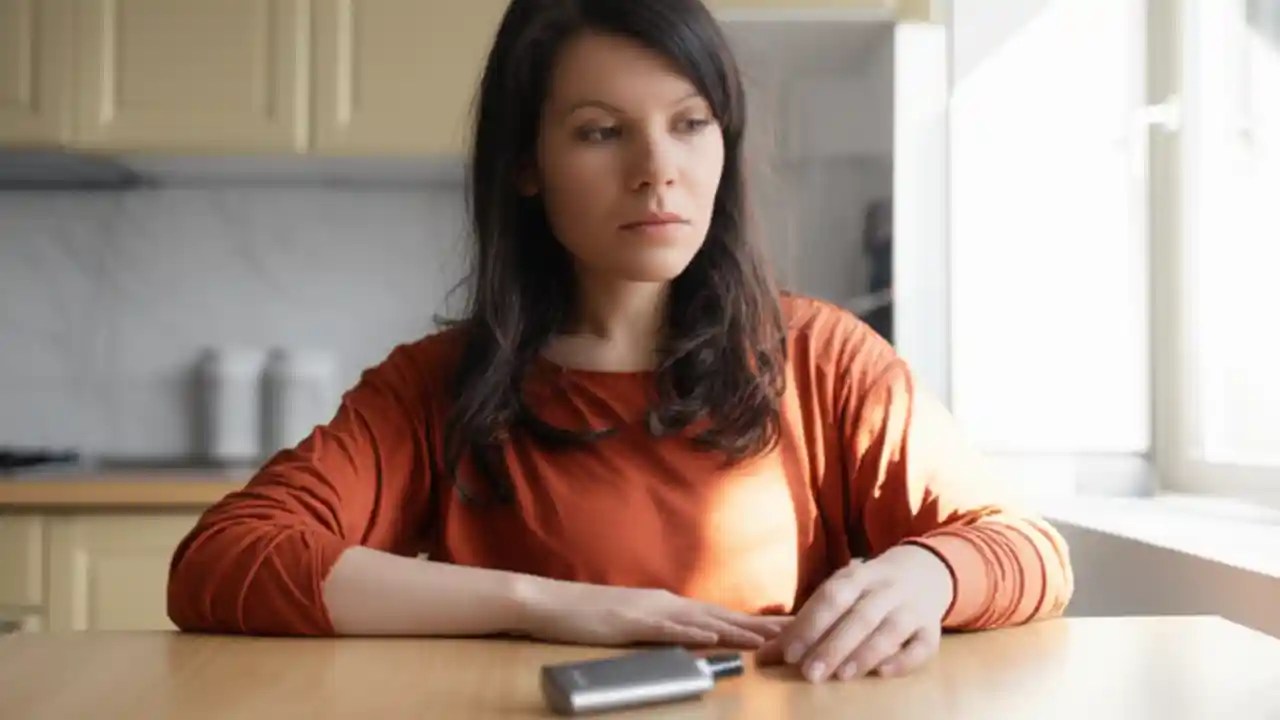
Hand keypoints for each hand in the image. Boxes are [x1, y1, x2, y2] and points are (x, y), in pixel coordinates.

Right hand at [518, 579, 791, 648]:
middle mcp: (668, 603)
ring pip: (703, 620)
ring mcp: (650, 610)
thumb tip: (687, 639)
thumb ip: (662, 629)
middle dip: (762, 624)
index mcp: (670, 605)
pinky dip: (692, 633)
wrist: (551, 602)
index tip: (789, 629)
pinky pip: (667, 628)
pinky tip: (713, 637)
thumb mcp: (634, 623)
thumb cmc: (589, 616)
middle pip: (723, 614)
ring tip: (769, 640)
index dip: (757, 623)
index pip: (721, 615)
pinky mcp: (632, 621)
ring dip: (737, 630)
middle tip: (799, 630)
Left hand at [757, 544, 953, 681]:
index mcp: (858, 575)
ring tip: (842, 675)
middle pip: (859, 616)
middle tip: (810, 674)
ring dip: (866, 652)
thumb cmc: (868, 590)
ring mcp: (912, 608)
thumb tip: (763, 656)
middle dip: (834, 645)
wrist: (924, 571)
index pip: (832, 597)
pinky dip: (905, 660)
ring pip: (891, 629)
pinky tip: (884, 673)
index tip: (789, 653)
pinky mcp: (932, 629)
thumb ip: (803, 624)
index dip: (810, 624)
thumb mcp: (839, 594)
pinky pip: (923, 645)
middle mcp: (886, 589)